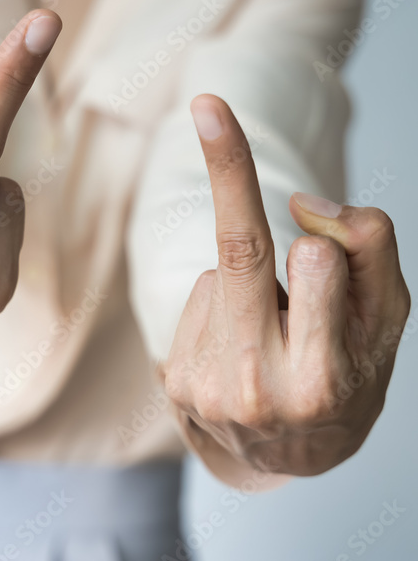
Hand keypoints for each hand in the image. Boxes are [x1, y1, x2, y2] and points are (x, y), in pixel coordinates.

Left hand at [162, 94, 410, 477]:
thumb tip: (299, 205)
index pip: (309, 258)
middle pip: (243, 256)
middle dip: (234, 177)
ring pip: (223, 273)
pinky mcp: (175, 382)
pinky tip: (244, 346)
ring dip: (253, 283)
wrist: (297, 454)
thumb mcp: (387, 317)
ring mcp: (206, 390)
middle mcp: (258, 391)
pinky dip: (226, 308)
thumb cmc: (353, 372)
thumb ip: (368, 250)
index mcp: (324, 380)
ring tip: (276, 333)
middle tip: (209, 106)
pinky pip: (199, 300)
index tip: (207, 107)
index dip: (254, 179)